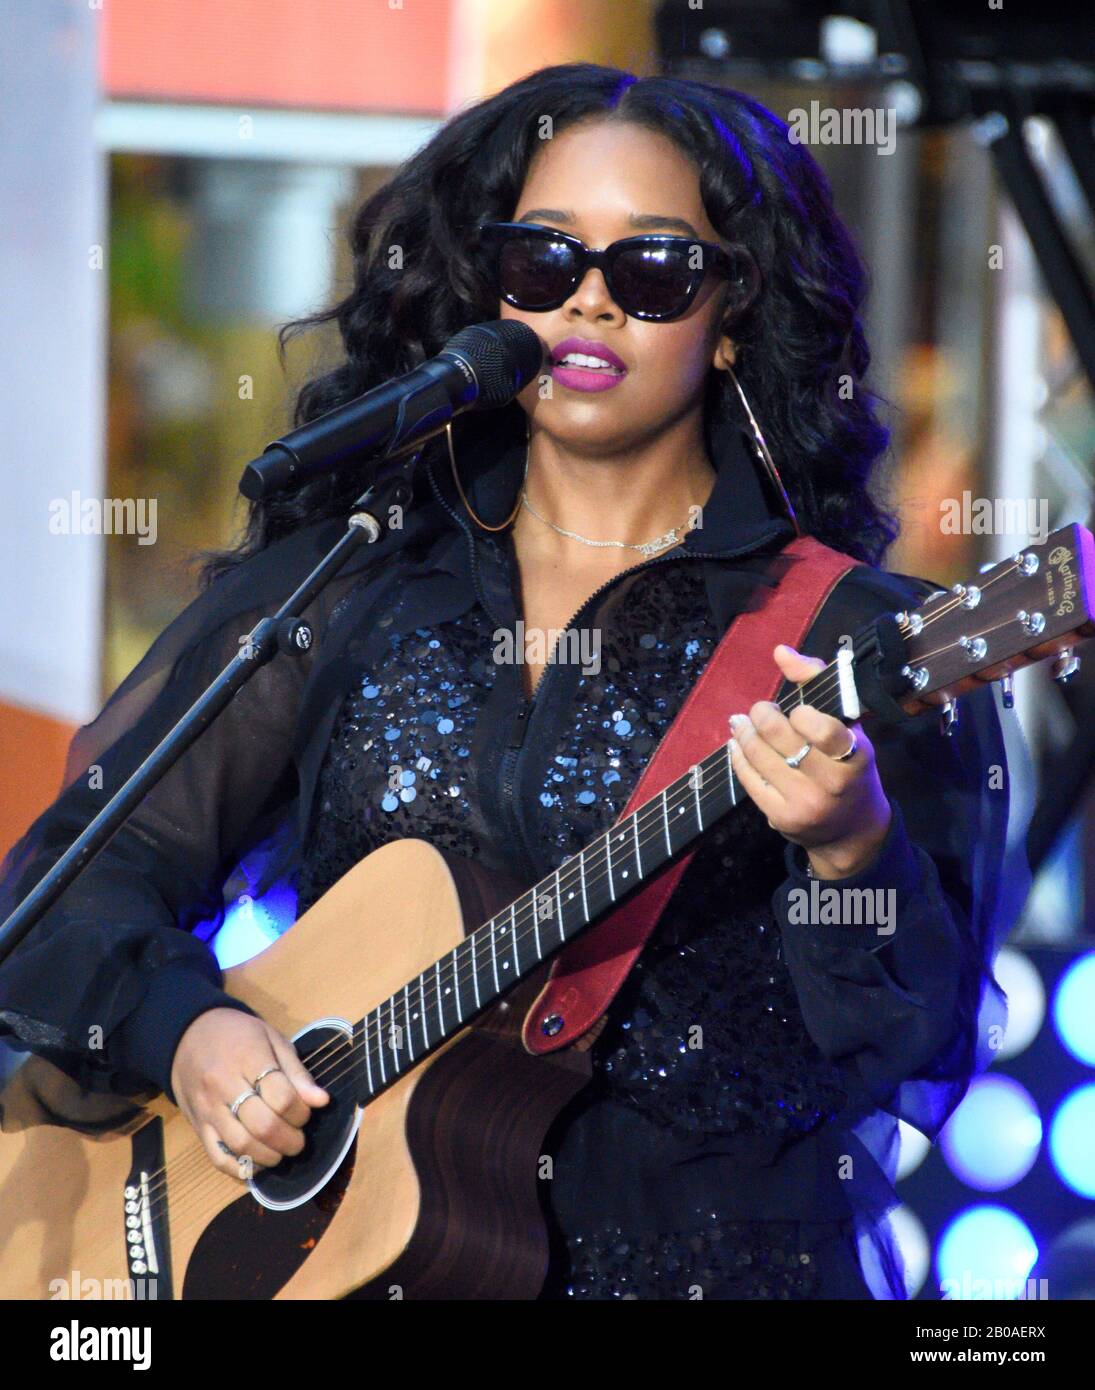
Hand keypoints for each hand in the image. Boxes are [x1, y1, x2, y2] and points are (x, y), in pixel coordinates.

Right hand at [170, 1008, 329, 1180]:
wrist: (188, 1036)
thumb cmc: (238, 1034)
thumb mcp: (273, 1040)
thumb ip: (297, 1072)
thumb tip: (322, 1101)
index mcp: (248, 1058)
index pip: (282, 1097)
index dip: (301, 1112)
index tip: (306, 1112)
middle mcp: (223, 1086)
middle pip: (263, 1126)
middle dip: (289, 1141)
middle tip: (298, 1140)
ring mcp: (207, 1109)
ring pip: (241, 1146)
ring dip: (269, 1157)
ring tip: (281, 1151)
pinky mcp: (197, 1126)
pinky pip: (218, 1157)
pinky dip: (241, 1168)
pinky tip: (257, 1161)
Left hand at [728, 643, 891, 879]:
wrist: (852, 830)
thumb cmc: (848, 767)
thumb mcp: (847, 727)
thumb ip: (817, 683)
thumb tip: (780, 652)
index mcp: (856, 756)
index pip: (825, 729)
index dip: (802, 713)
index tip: (796, 710)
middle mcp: (832, 783)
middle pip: (780, 737)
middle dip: (762, 714)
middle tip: (760, 710)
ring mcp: (805, 803)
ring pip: (759, 755)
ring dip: (743, 731)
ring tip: (741, 722)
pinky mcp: (781, 818)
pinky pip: (748, 779)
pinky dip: (738, 755)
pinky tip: (738, 744)